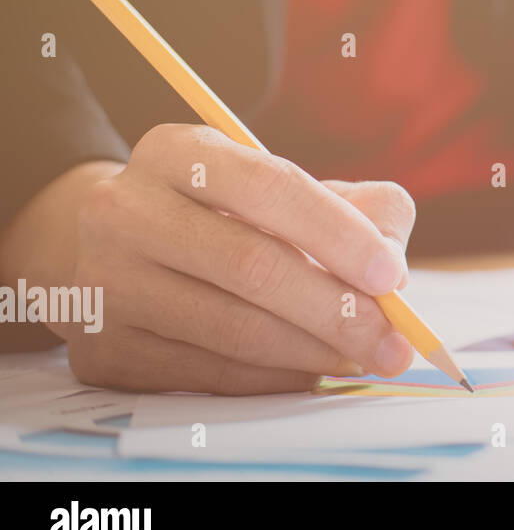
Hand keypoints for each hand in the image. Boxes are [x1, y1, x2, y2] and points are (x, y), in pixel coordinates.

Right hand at [10, 124, 418, 393]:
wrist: (127, 249)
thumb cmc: (232, 214)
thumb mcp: (289, 188)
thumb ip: (361, 210)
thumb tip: (394, 274)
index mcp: (176, 151)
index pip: (268, 186)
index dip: (338, 233)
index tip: (392, 277)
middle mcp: (125, 211)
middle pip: (251, 266)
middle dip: (338, 310)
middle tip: (393, 342)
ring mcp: (105, 282)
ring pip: (233, 328)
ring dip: (314, 351)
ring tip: (364, 356)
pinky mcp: (103, 348)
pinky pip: (209, 373)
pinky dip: (274, 378)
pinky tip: (312, 370)